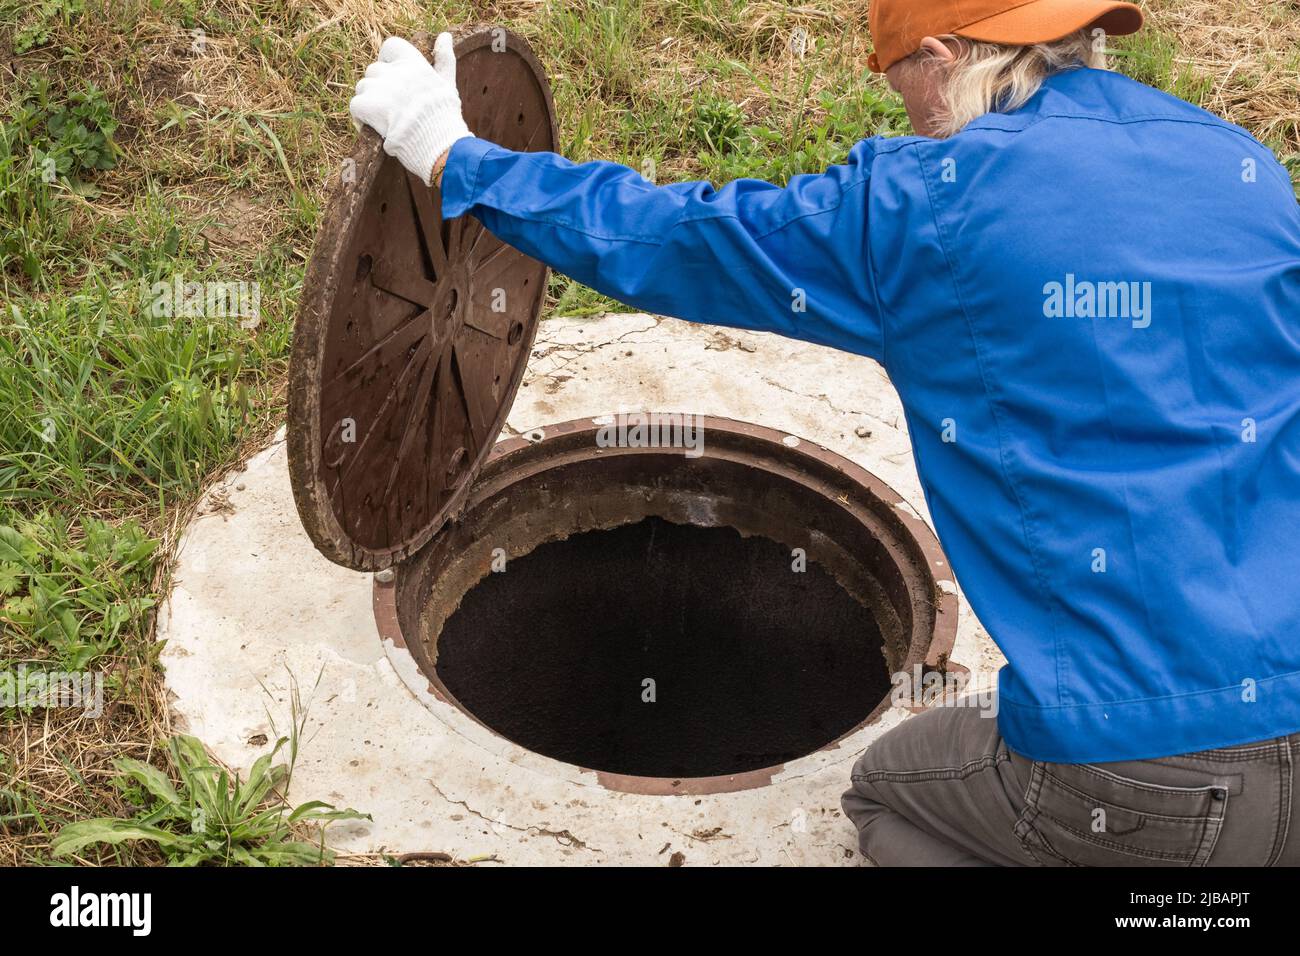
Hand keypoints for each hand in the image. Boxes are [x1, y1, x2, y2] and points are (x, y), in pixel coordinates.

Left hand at [349, 33, 471, 186]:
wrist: (439, 145)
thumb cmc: (445, 118)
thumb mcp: (448, 84)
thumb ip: (444, 58)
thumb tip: (445, 36)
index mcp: (415, 63)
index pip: (390, 46)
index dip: (387, 61)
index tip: (393, 77)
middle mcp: (396, 72)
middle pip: (374, 71)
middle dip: (379, 87)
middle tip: (392, 108)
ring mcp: (381, 88)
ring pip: (363, 88)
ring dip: (370, 103)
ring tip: (385, 119)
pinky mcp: (369, 106)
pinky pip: (355, 105)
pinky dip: (361, 118)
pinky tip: (374, 128)